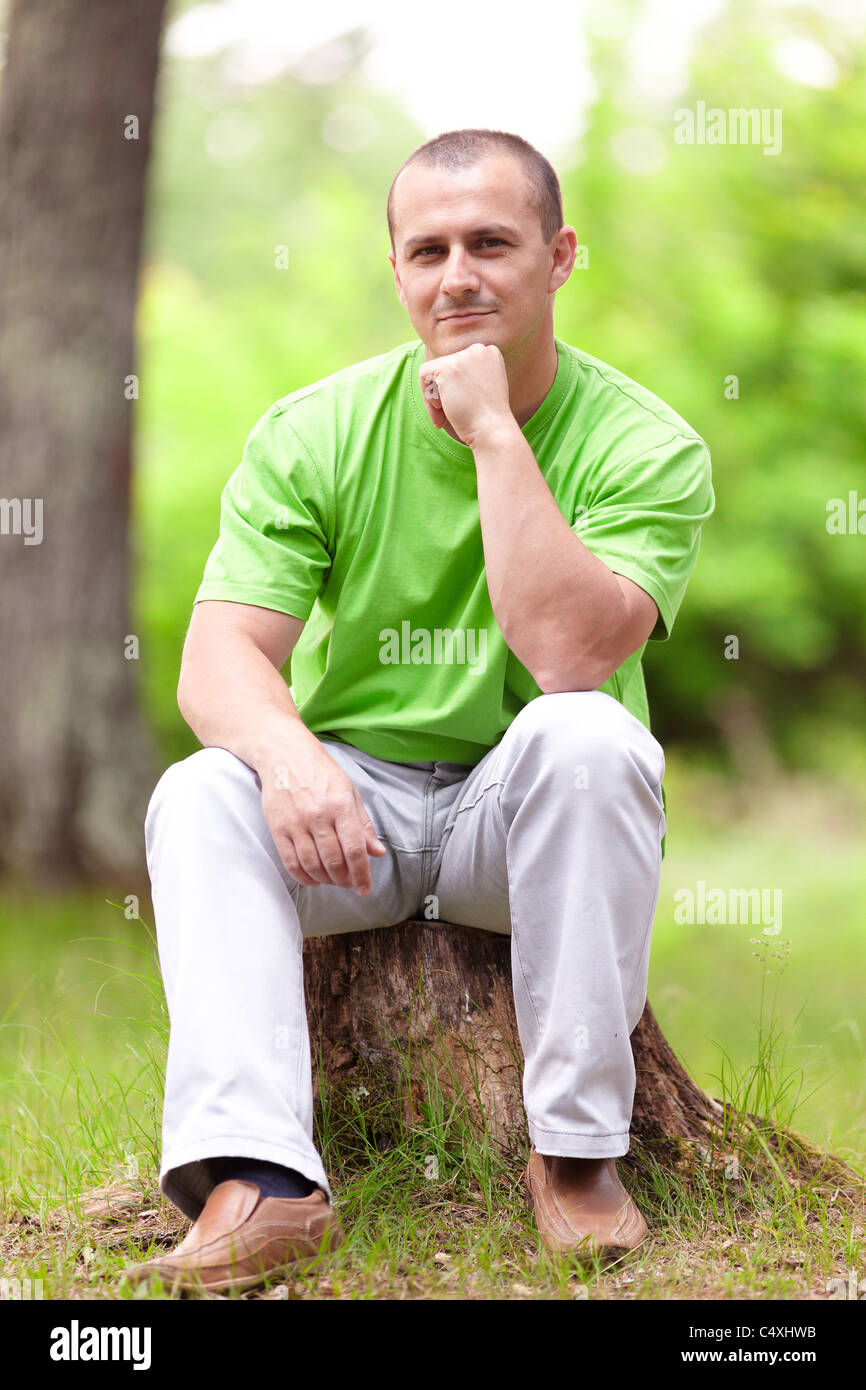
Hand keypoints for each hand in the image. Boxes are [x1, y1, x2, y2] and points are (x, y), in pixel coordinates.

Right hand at [260, 744, 385, 896]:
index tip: (365, 888)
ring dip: (326, 880)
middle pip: (334, 861)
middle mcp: (318, 816)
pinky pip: (291, 862)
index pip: (354, 849)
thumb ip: (363, 824)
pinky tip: (313, 879)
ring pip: (313, 865)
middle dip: (345, 879)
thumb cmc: (321, 773)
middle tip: (350, 883)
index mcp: (340, 806)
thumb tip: (378, 852)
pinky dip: (303, 877)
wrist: (285, 755)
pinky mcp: (278, 828)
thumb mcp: (350, 792)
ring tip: (333, 881)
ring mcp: (296, 823)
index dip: (362, 874)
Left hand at [420, 343, 512, 448]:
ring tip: (443, 418)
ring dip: (434, 397)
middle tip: (447, 417)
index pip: (459, 363)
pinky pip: (424, 374)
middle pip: (446, 366)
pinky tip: (441, 410)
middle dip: (443, 392)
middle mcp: (479, 349)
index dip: (455, 387)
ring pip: (434, 371)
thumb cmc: (487, 418)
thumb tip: (441, 373)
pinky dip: (427, 396)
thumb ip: (467, 375)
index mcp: (490, 352)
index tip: (460, 406)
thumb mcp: (482, 388)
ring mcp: (463, 356)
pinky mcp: (447, 366)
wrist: (492, 430)